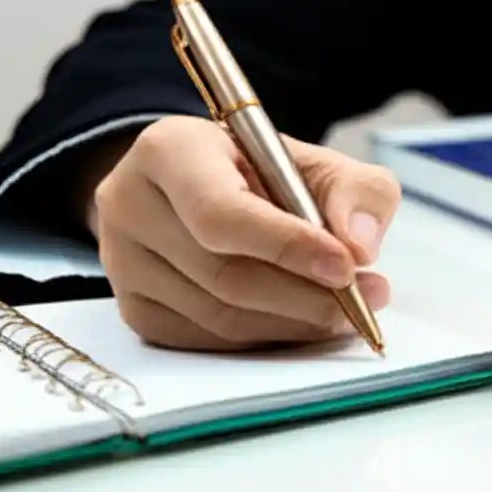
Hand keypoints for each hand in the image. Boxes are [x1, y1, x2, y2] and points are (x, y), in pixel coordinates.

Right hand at [90, 116, 398, 349]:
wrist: (207, 188)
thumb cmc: (264, 173)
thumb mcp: (319, 162)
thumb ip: (355, 191)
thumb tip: (359, 246)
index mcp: (169, 151)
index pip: (221, 212)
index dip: (287, 246)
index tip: (347, 266)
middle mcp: (130, 204)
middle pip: (224, 274)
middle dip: (307, 295)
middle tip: (368, 296)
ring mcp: (123, 263)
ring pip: (220, 317)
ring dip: (296, 323)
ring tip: (348, 309)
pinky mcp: (136, 309)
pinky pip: (209, 341)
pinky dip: (268, 338)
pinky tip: (304, 321)